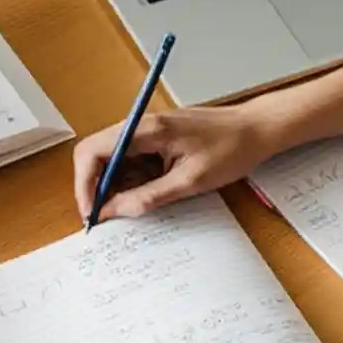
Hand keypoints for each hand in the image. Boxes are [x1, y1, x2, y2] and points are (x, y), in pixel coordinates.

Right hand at [72, 104, 283, 221]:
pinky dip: (130, 181)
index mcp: (146, 130)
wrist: (258, 129)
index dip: (85, 184)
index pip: (93, 151)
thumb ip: (148, 198)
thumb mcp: (189, 182)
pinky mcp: (157, 138)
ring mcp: (148, 131)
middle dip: (95, 187)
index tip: (92, 212)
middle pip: (96, 155)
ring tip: (127, 210)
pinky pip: (131, 160)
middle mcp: (141, 126)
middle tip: (104, 217)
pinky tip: (143, 197)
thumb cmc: (232, 150)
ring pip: (112, 160)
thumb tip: (113, 211)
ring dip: (113, 186)